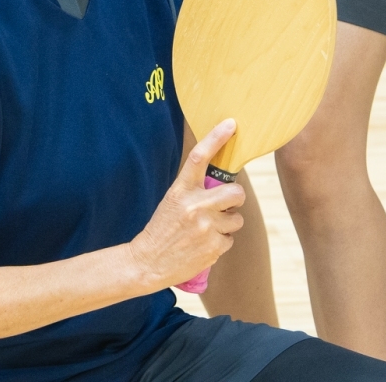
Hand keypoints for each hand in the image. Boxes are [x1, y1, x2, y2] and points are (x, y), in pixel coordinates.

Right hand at [129, 121, 244, 288]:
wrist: (148, 262)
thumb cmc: (162, 228)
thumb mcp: (172, 201)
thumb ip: (194, 190)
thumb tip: (221, 182)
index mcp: (181, 190)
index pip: (199, 157)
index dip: (216, 138)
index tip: (231, 124)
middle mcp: (195, 206)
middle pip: (236, 192)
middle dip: (235, 198)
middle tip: (226, 204)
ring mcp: (206, 227)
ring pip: (236, 219)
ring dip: (227, 224)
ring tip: (207, 229)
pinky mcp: (213, 247)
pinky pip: (230, 239)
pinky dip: (221, 242)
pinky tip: (204, 244)